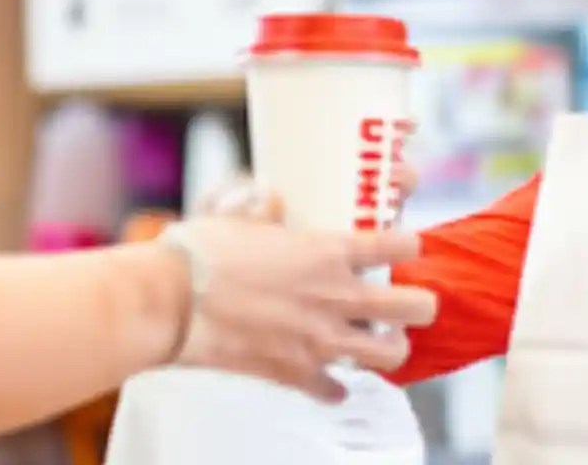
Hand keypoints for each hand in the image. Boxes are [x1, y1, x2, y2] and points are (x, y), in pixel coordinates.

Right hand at [166, 175, 434, 401]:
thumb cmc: (200, 252)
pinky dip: (336, 385)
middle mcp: (336, 297)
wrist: (168, 302)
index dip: (408, 245)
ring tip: (380, 340)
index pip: (400, 246)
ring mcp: (320, 339)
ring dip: (390, 347)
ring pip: (390, 354)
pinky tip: (330, 378)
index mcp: (329, 252)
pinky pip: (335, 389)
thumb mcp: (241, 216)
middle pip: (415, 307)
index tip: (403, 247)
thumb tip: (269, 199)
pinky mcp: (296, 372)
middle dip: (420, 305)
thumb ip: (267, 210)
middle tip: (408, 302)